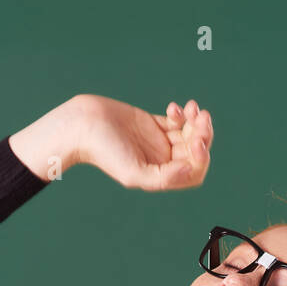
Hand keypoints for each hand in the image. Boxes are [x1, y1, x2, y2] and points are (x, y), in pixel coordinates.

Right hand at [76, 94, 212, 191]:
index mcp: (160, 176)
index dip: (201, 158)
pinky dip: (182, 114)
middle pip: (195, 152)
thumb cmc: (104, 152)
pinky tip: (173, 108)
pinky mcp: (154, 124)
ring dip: (196, 122)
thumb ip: (162, 178)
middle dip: (203, 135)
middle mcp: (163, 161)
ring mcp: (159, 142)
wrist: (84, 125)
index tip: (196, 140)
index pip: (193, 173)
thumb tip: (188, 170)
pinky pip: (178, 121)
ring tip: (194, 108)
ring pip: (189, 135)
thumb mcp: (132, 172)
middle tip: (202, 118)